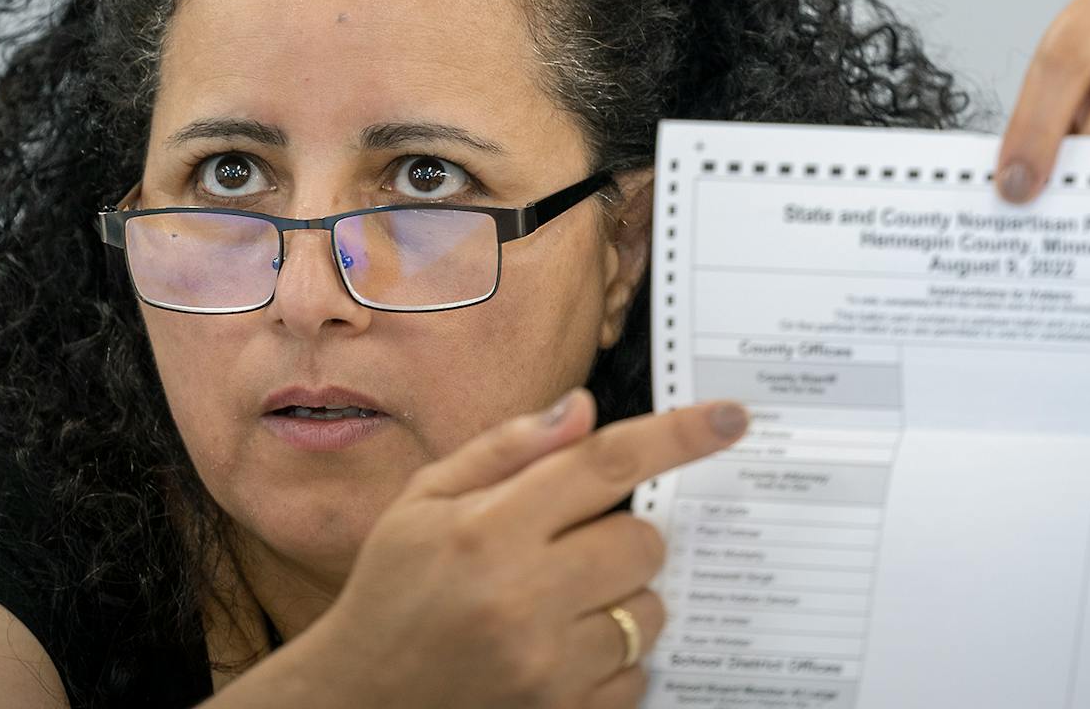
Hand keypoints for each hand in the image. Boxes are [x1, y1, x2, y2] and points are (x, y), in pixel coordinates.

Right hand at [307, 389, 747, 708]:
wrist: (359, 703)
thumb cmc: (392, 593)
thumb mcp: (423, 502)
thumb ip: (505, 451)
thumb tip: (583, 410)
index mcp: (488, 530)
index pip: (605, 465)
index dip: (677, 437)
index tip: (730, 418)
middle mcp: (523, 598)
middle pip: (642, 541)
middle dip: (621, 534)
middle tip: (572, 548)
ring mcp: (549, 668)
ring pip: (648, 610)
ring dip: (619, 599)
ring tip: (557, 606)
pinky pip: (638, 674)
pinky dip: (613, 659)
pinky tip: (559, 651)